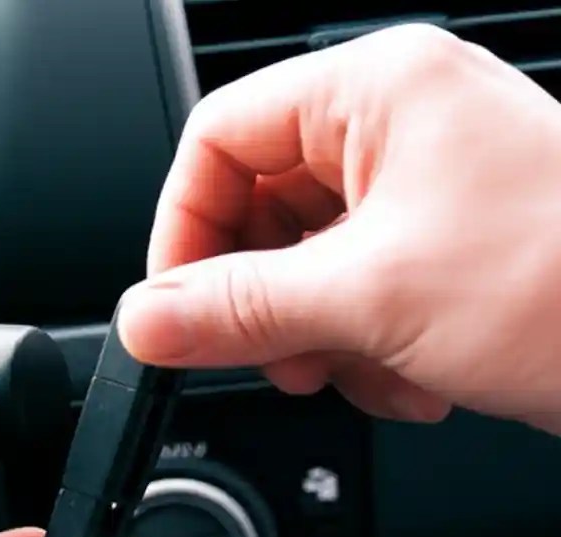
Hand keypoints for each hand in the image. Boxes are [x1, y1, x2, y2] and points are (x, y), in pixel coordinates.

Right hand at [118, 23, 560, 433]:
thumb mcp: (372, 299)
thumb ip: (235, 308)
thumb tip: (145, 321)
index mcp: (377, 90)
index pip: (218, 140)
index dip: (182, 230)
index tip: (176, 307)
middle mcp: (403, 123)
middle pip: (262, 207)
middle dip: (265, 299)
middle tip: (270, 354)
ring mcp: (435, 183)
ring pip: (310, 260)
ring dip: (323, 335)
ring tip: (368, 371)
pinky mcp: (459, 241)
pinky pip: (364, 288)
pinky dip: (373, 345)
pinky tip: (417, 379)